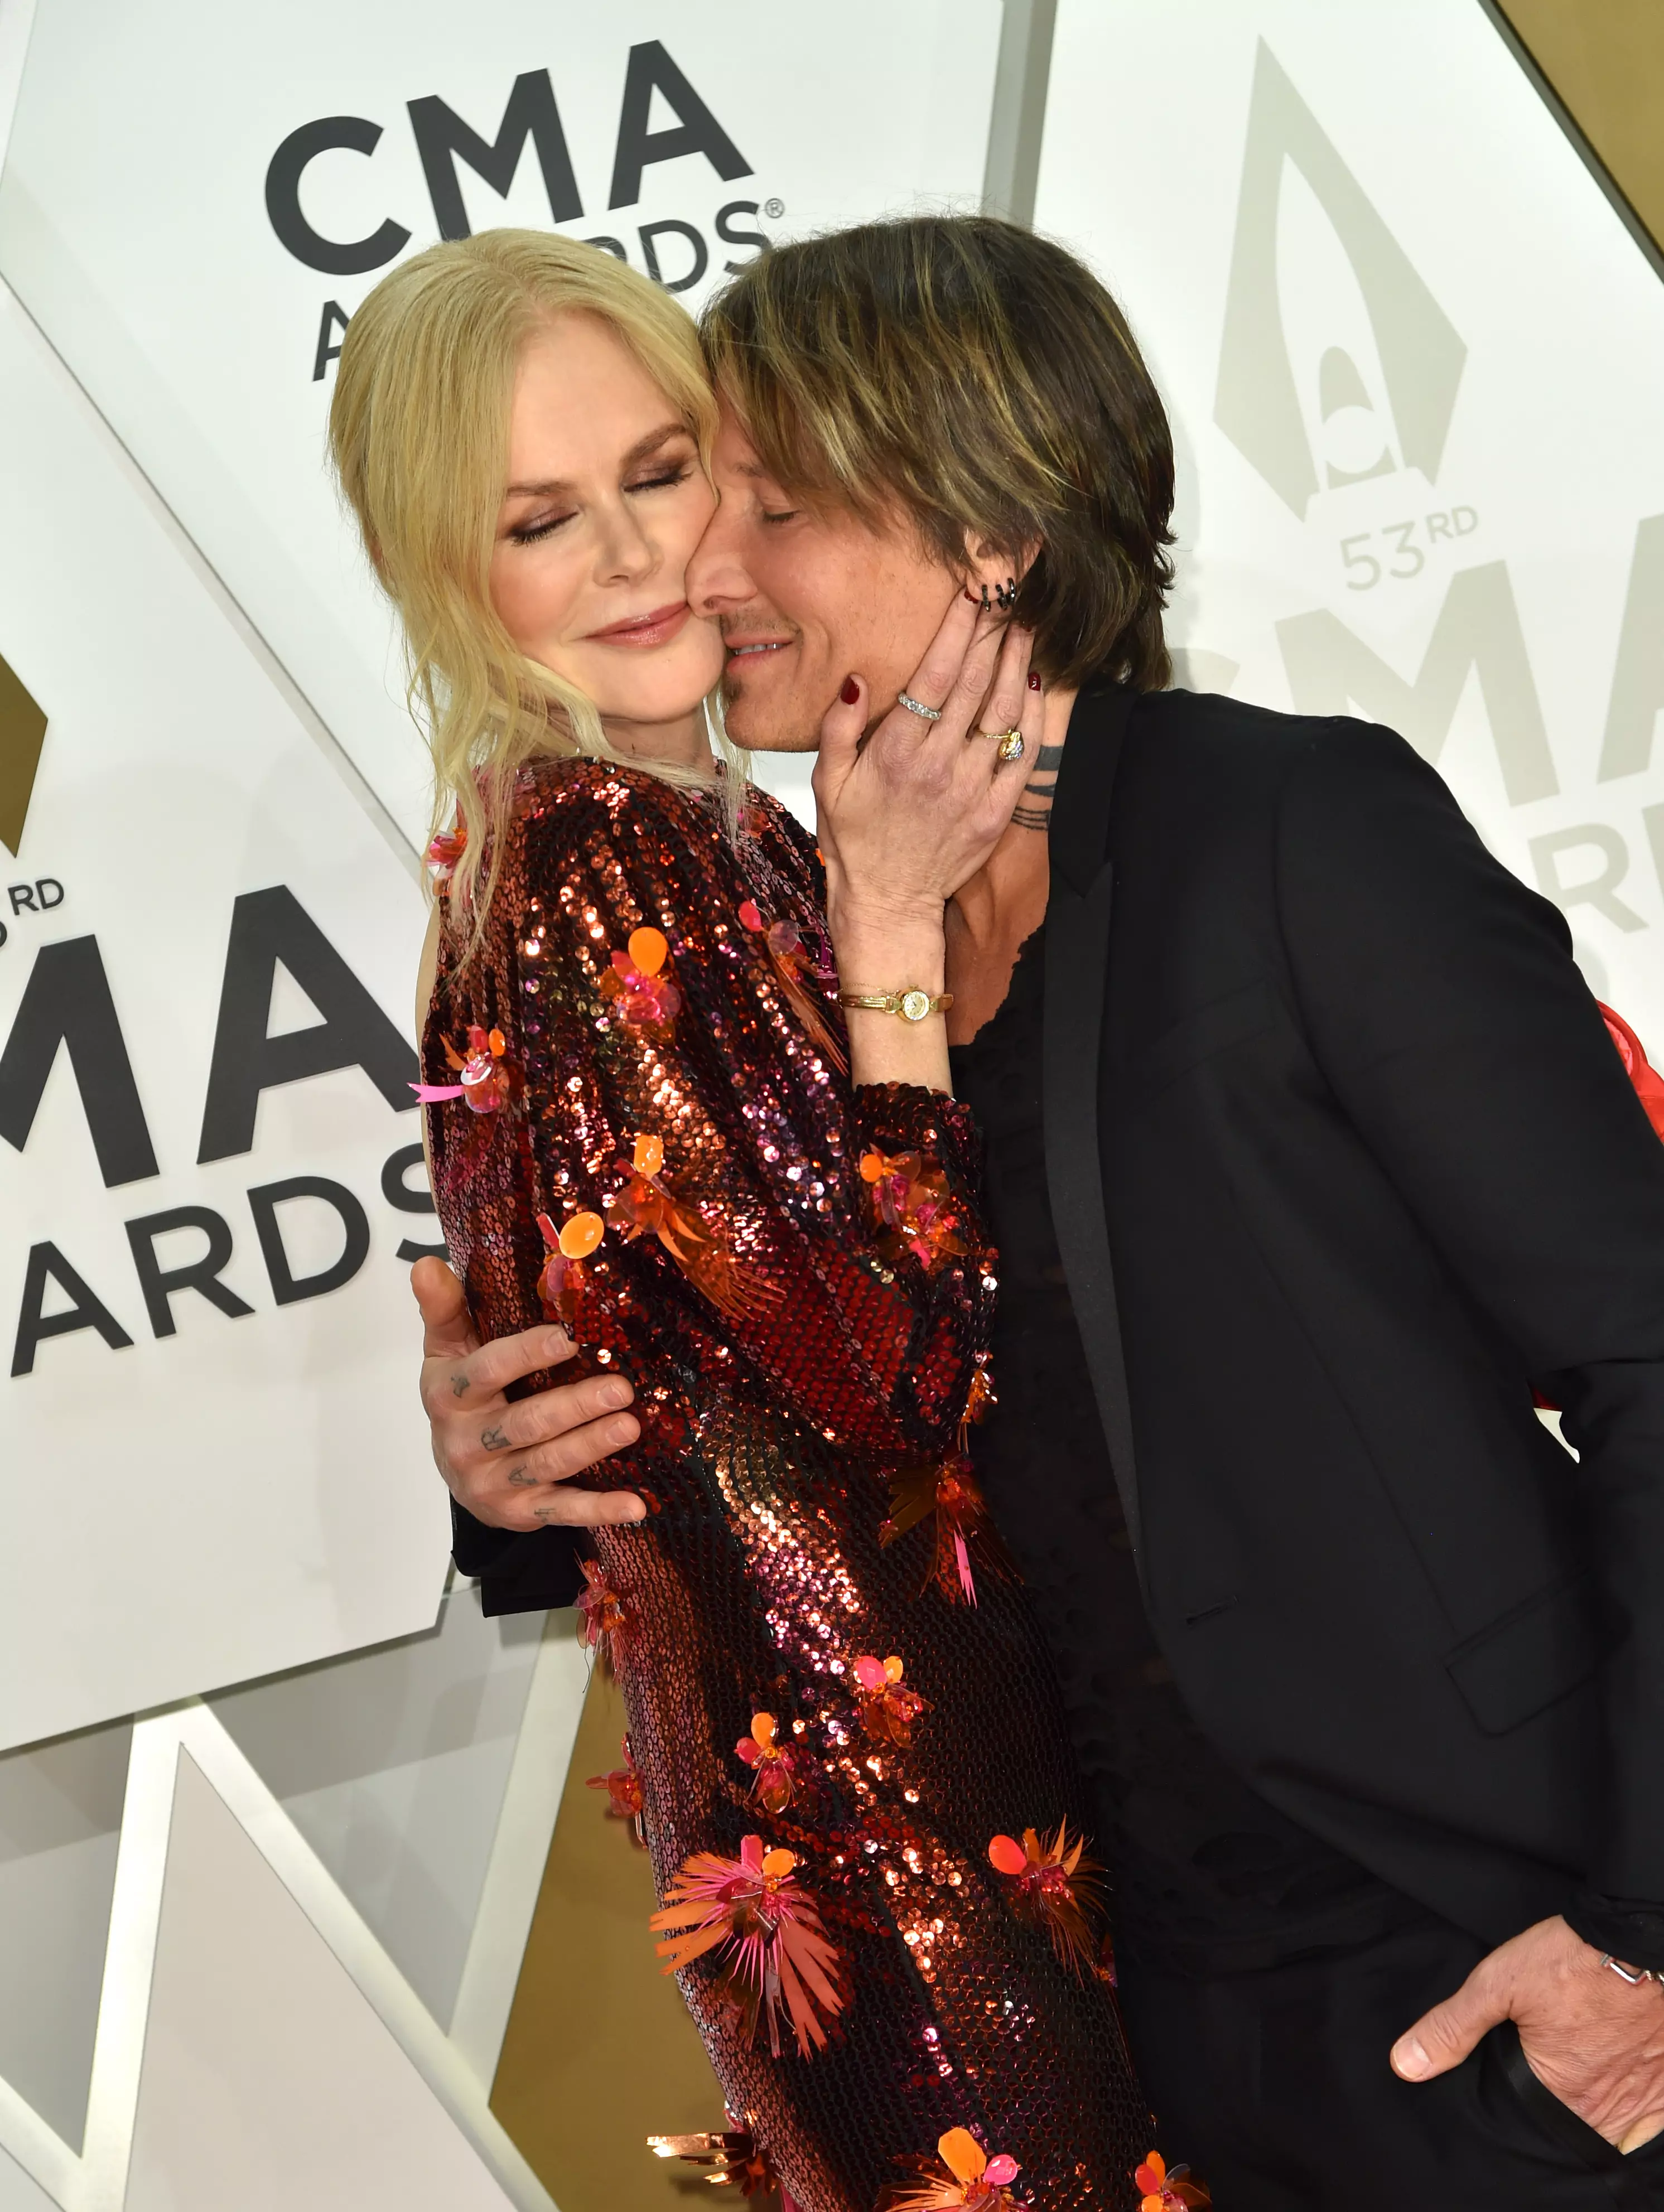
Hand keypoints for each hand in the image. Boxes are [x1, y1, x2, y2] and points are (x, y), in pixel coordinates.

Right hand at [413, 1256, 645, 1531]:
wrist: (457, 1467)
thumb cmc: (464, 1393)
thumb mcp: (447, 1349)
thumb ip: (444, 1309)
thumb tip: (428, 1265)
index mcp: (450, 1394)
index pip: (487, 1371)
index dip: (526, 1355)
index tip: (567, 1337)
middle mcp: (467, 1442)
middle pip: (525, 1423)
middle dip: (574, 1406)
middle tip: (621, 1388)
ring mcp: (493, 1481)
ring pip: (546, 1464)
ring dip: (590, 1446)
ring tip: (630, 1426)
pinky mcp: (520, 1511)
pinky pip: (561, 1511)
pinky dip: (599, 1510)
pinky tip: (636, 1506)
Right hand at [813, 593, 1037, 935]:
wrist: (888, 902)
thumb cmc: (854, 839)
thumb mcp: (827, 783)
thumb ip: (839, 729)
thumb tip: (856, 679)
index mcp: (895, 753)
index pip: (935, 676)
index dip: (958, 629)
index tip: (973, 592)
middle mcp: (939, 766)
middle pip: (976, 684)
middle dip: (993, 632)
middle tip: (1008, 594)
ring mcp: (972, 789)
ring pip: (1004, 713)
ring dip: (1017, 664)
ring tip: (1024, 628)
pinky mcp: (996, 812)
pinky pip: (1023, 755)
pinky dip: (1033, 716)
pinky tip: (1035, 685)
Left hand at [1391, 1915, 1663, 2148]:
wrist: (1641, 1935)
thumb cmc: (1572, 1958)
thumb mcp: (1497, 1984)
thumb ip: (1453, 2028)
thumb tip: (1406, 2065)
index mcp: (1560, 2092)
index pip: (1532, 2126)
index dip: (1522, 2111)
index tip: (1515, 2087)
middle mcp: (1604, 2107)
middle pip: (1575, 2129)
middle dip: (1559, 2112)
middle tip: (1549, 2079)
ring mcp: (1642, 2097)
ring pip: (1614, 2127)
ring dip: (1596, 2113)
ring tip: (1579, 2080)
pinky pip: (1650, 2122)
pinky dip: (1635, 2113)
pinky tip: (1616, 2087)